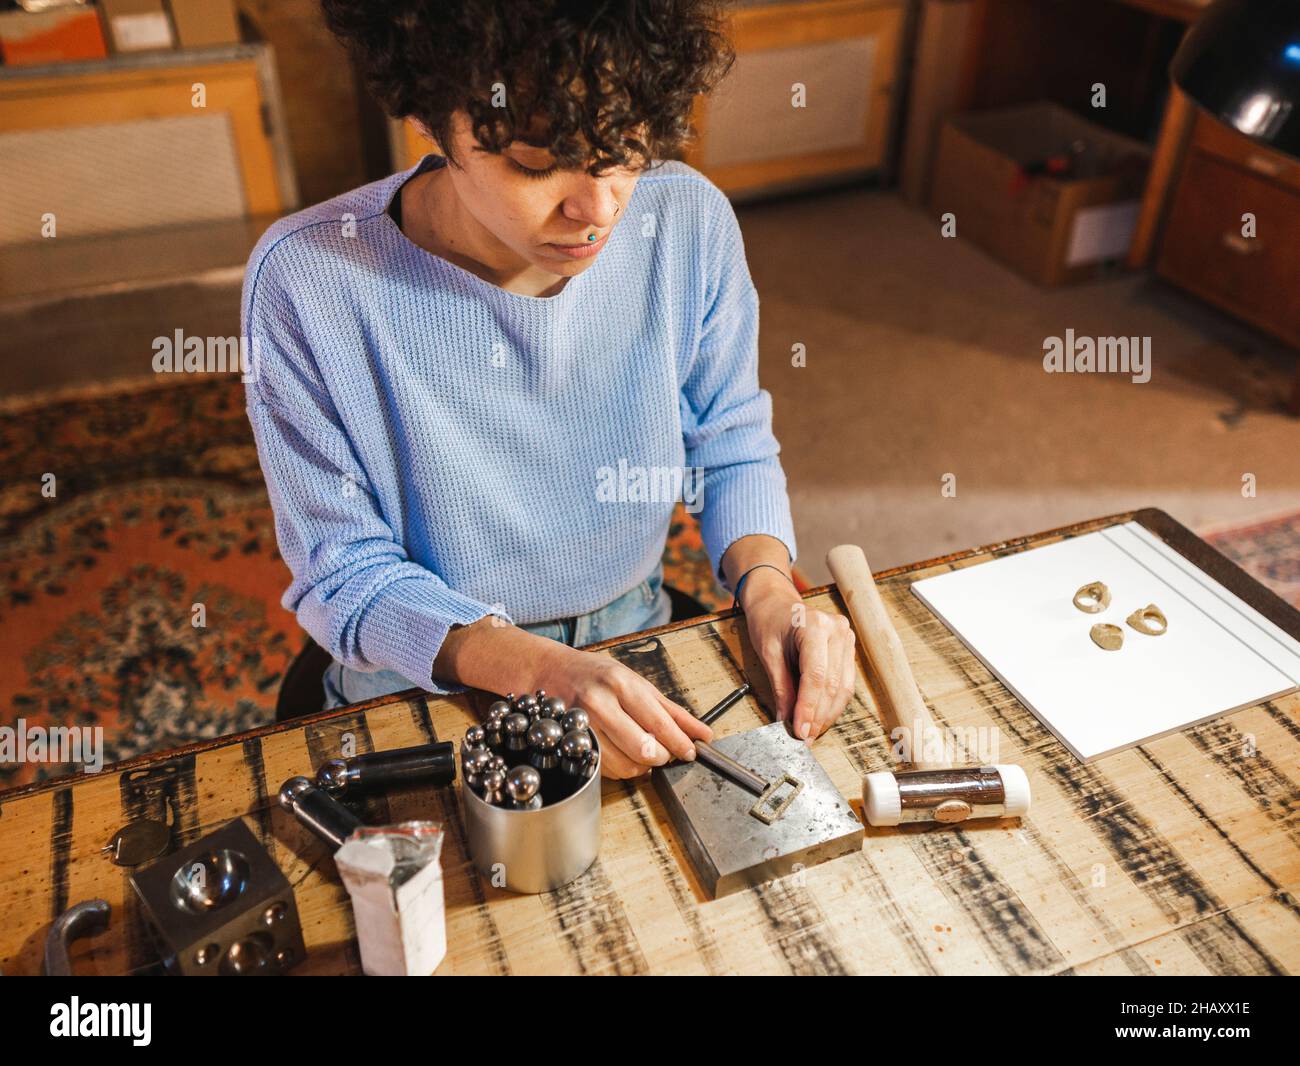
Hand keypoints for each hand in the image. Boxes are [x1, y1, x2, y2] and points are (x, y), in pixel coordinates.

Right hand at [530, 644, 712, 779]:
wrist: (548, 673)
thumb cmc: (594, 675)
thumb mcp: (637, 682)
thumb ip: (672, 711)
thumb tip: (702, 733)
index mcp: (621, 685)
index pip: (659, 724)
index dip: (679, 744)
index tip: (690, 752)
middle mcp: (599, 705)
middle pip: (643, 749)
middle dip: (661, 757)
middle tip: (665, 752)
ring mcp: (582, 726)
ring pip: (625, 766)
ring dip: (640, 765)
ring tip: (640, 749)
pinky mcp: (572, 745)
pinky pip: (606, 770)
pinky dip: (620, 766)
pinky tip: (619, 750)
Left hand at [741, 569, 855, 741]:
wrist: (776, 601)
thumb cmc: (769, 621)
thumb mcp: (768, 653)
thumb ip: (780, 687)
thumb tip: (786, 719)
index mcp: (814, 626)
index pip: (816, 676)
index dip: (809, 707)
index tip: (800, 731)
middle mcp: (837, 630)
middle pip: (833, 684)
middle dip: (819, 716)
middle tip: (805, 737)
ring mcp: (846, 637)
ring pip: (844, 687)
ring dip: (828, 714)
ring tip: (812, 732)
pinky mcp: (848, 647)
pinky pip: (845, 682)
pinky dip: (833, 702)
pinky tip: (820, 717)